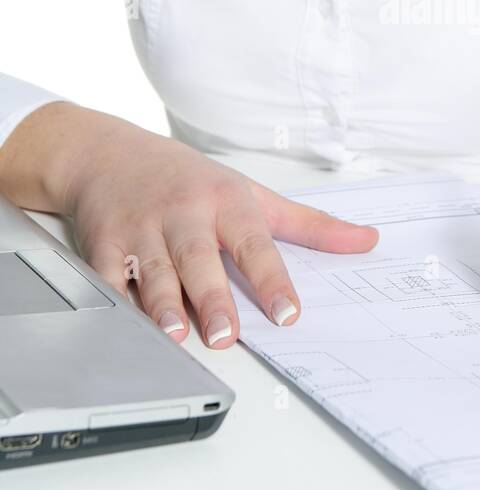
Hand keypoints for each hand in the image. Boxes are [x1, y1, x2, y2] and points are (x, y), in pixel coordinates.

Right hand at [40, 107, 377, 347]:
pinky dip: (115, 298)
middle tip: (227, 335)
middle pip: (200, 258)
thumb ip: (310, 225)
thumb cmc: (190, 180)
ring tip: (176, 333)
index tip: (288, 313)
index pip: (255, 243)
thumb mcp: (253, 194)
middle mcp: (184, 213)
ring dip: (162, 303)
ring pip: (152, 270)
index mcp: (226, 201)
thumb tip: (366, 240)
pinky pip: (109, 274)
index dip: (272, 279)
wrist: (109, 154)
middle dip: (212, 297)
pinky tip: (126, 321)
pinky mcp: (103, 243)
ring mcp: (141, 228)